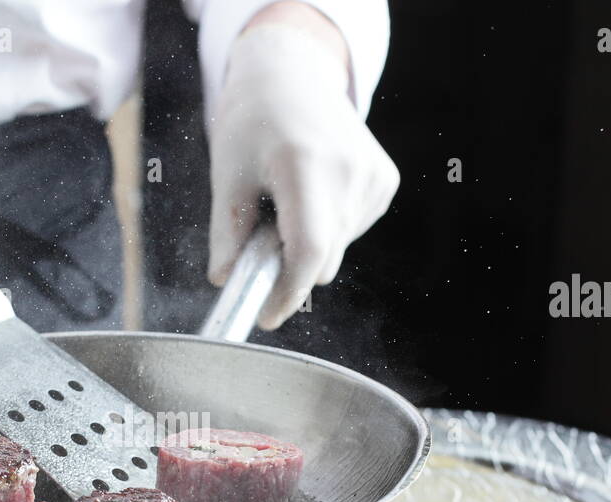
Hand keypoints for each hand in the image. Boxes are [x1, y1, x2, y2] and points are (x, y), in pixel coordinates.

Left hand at [207, 12, 397, 329]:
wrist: (293, 78)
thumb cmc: (254, 123)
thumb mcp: (227, 176)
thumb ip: (227, 233)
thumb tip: (224, 281)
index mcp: (305, 164)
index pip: (309, 249)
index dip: (288, 291)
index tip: (267, 315)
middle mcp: (348, 170)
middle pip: (322, 259)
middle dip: (289, 266)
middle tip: (259, 240)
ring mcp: (374, 176)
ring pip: (336, 250)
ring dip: (308, 243)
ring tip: (287, 200)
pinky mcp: (386, 181)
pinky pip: (351, 231)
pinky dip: (327, 227)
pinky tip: (312, 192)